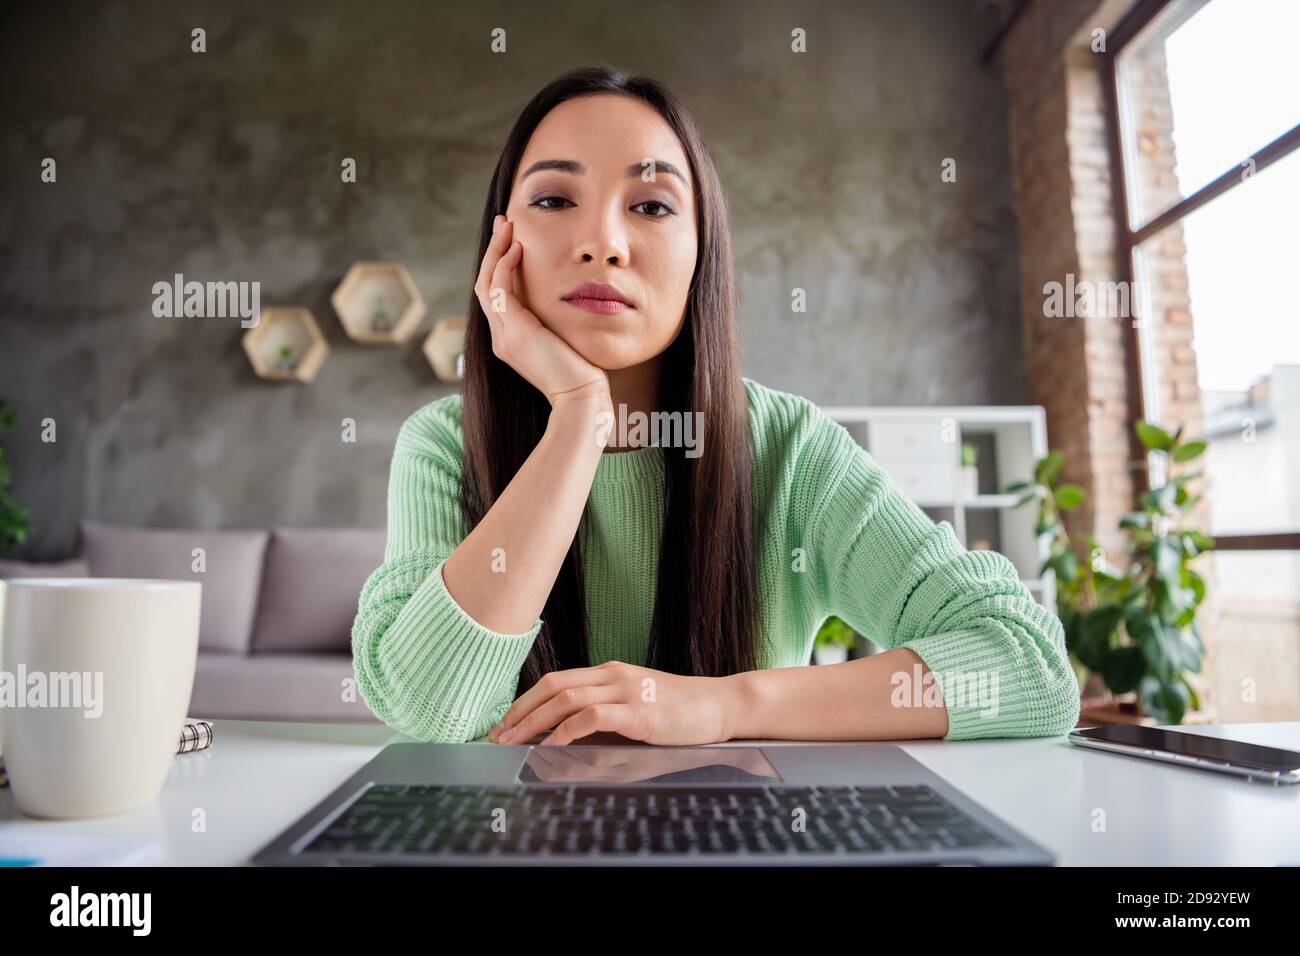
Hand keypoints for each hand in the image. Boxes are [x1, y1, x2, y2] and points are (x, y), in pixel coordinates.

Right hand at [474, 215, 610, 408]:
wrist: (581, 397)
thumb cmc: (581, 371)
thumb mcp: (563, 339)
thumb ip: (554, 321)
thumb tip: (564, 298)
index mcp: (510, 339)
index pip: (495, 294)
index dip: (499, 264)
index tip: (510, 239)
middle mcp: (501, 337)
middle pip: (485, 284)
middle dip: (493, 251)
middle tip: (503, 223)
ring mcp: (504, 336)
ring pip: (487, 283)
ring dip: (496, 251)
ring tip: (508, 227)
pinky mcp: (514, 333)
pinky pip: (500, 290)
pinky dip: (505, 266)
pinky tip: (519, 249)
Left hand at [487, 661, 736, 745]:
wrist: (720, 705)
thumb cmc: (679, 710)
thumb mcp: (635, 706)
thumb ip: (604, 715)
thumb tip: (563, 737)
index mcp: (609, 673)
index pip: (555, 681)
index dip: (524, 702)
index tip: (504, 725)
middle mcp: (613, 675)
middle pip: (552, 685)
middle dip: (519, 712)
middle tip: (497, 736)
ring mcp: (626, 691)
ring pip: (566, 698)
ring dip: (534, 721)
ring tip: (514, 742)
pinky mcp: (639, 712)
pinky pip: (593, 716)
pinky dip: (567, 729)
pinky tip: (552, 744)